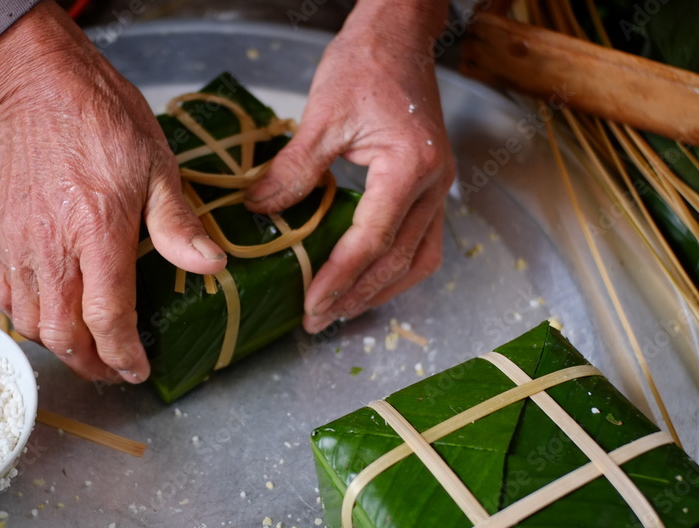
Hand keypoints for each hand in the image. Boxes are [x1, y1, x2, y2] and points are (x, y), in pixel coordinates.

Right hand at [0, 2, 225, 382]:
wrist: (42, 88)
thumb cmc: (105, 122)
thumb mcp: (157, 167)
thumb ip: (178, 225)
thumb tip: (212, 265)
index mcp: (97, 232)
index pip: (107, 318)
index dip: (123, 356)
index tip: (138, 370)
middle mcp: (52, 246)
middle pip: (62, 334)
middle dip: (90, 365)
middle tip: (113, 370)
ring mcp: (18, 243)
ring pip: (30, 322)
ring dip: (58, 346)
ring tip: (85, 347)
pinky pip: (3, 295)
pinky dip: (26, 317)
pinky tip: (49, 314)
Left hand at [245, 0, 454, 333]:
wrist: (399, 35)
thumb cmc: (367, 64)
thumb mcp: (321, 116)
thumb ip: (293, 171)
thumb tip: (258, 211)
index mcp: (410, 167)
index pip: (372, 241)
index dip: (339, 278)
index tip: (311, 305)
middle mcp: (435, 184)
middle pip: (398, 261)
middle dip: (356, 296)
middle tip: (318, 319)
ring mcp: (439, 188)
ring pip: (419, 260)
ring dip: (381, 291)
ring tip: (341, 310)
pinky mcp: (432, 187)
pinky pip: (422, 243)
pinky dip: (395, 269)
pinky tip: (367, 280)